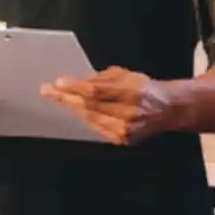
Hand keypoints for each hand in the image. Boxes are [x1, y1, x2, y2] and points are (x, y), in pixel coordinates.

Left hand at [40, 66, 180, 144]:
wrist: (166, 109)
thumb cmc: (143, 87)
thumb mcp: (125, 74)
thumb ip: (101, 79)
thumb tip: (76, 83)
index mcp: (132, 90)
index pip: (97, 91)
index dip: (76, 87)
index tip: (58, 83)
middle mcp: (129, 112)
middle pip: (90, 106)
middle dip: (66, 98)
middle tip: (47, 90)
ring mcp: (125, 129)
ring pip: (90, 118)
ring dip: (72, 108)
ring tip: (58, 97)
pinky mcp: (122, 139)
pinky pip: (96, 127)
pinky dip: (85, 117)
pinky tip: (77, 109)